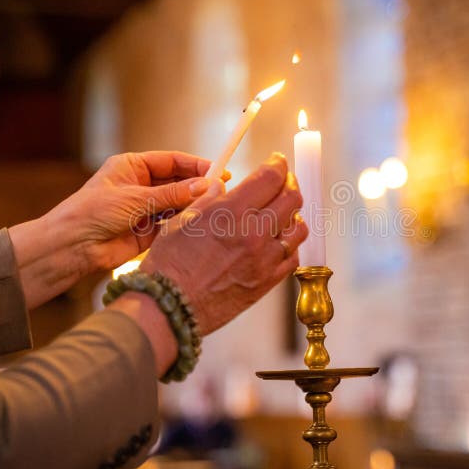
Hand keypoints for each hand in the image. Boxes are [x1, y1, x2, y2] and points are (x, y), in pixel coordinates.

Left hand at [9, 151, 226, 308]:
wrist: (71, 247)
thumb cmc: (93, 213)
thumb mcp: (135, 198)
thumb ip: (171, 194)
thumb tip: (205, 185)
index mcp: (133, 167)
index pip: (172, 161)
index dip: (196, 165)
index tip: (219, 170)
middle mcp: (141, 186)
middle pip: (178, 182)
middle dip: (198, 186)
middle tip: (222, 190)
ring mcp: (145, 209)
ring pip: (178, 204)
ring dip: (193, 206)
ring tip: (213, 208)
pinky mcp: (148, 232)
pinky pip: (172, 224)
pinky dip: (185, 223)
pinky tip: (198, 223)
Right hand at [139, 152, 307, 335]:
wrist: (169, 307)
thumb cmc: (169, 265)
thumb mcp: (183, 219)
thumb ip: (209, 199)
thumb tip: (222, 186)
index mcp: (232, 212)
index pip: (271, 177)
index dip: (278, 164)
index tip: (277, 161)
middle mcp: (254, 234)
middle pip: (292, 199)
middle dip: (290, 184)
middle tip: (284, 181)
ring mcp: (264, 260)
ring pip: (299, 228)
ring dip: (293, 215)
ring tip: (282, 212)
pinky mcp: (266, 282)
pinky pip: (292, 257)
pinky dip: (289, 244)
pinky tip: (278, 241)